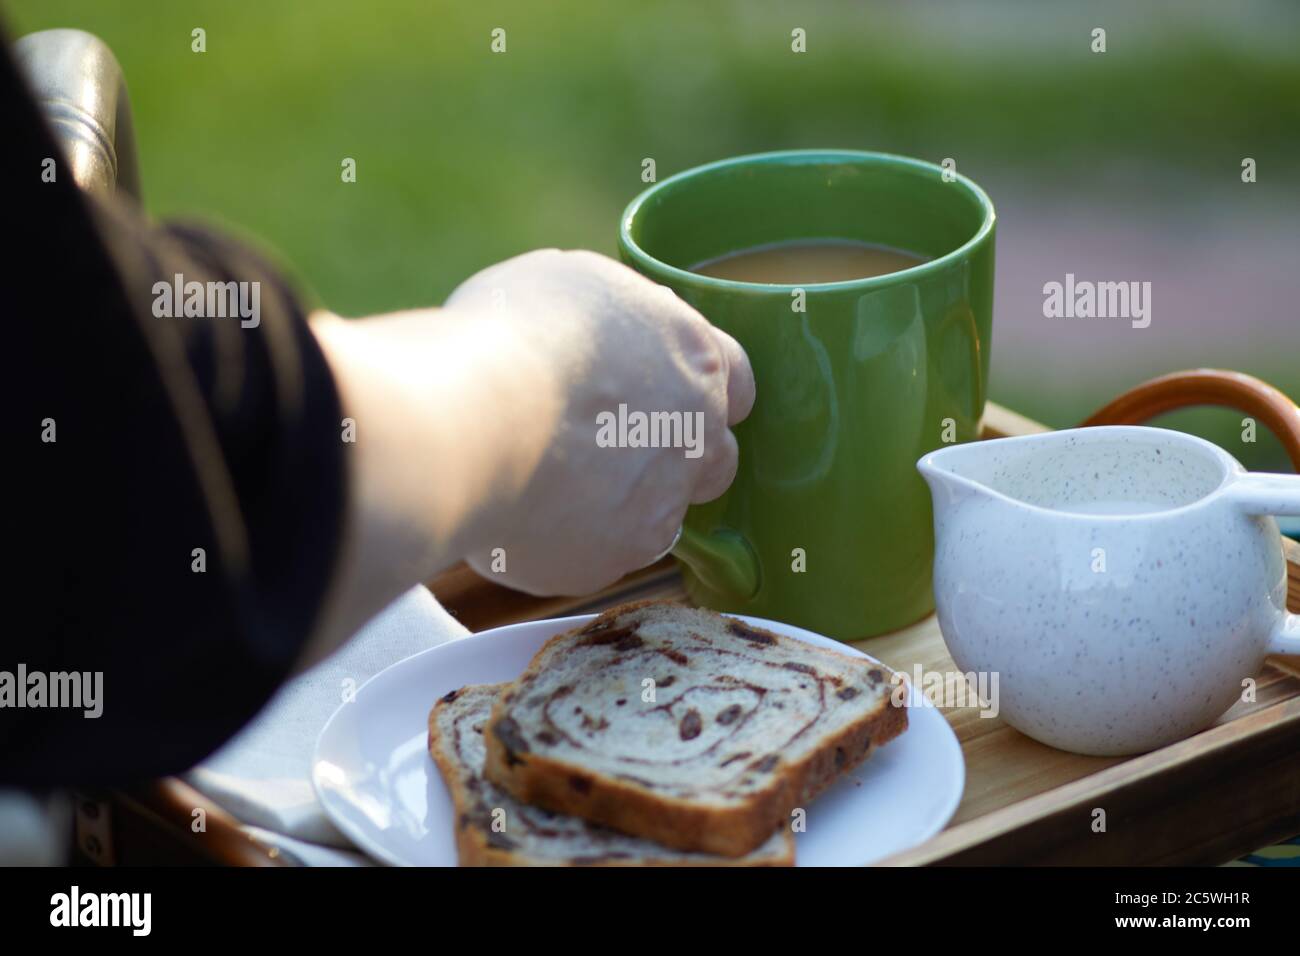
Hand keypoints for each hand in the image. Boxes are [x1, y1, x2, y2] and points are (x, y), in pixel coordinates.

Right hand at [445, 249, 753, 594]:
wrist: (474, 420)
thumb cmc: (510, 335)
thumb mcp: (570, 284)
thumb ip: (610, 319)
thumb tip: (603, 332)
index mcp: (691, 355)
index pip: (734, 378)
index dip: (695, 388)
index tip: (658, 394)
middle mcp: (697, 431)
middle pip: (713, 456)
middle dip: (673, 457)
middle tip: (603, 447)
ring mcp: (664, 500)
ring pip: (656, 512)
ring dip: (618, 504)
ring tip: (547, 483)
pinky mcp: (619, 555)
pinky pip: (601, 554)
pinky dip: (567, 541)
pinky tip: (519, 514)